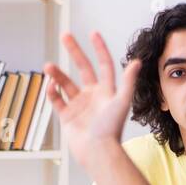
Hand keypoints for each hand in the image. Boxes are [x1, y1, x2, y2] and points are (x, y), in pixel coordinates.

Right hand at [44, 31, 140, 173]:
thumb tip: (137, 62)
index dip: (99, 49)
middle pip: (82, 68)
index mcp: (107, 91)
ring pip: (66, 83)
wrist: (98, 151)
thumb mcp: (122, 102)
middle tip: (65, 35)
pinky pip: (57, 100)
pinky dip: (52, 92)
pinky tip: (50, 86)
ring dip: (57, 74)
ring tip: (48, 66)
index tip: (93, 33)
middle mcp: (93, 96)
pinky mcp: (67, 117)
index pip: (103, 64)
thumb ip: (128, 81)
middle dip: (74, 51)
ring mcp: (79, 105)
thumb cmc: (111, 128)